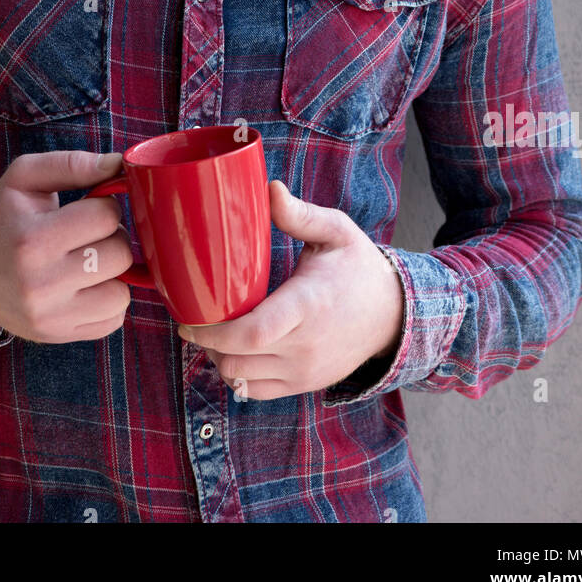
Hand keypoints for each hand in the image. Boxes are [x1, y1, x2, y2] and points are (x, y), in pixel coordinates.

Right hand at [0, 151, 135, 341]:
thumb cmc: (3, 217)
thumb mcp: (25, 177)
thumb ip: (73, 164)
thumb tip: (119, 164)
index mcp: (33, 239)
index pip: (106, 217)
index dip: (104, 206)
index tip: (87, 207)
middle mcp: (41, 284)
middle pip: (119, 255)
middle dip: (112, 237)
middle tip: (88, 235)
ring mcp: (50, 316)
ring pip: (122, 293)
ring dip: (113, 273)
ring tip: (88, 261)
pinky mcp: (57, 335)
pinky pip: (113, 320)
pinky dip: (108, 300)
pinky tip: (86, 285)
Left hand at [177, 180, 403, 400]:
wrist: (393, 313)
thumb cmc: (359, 267)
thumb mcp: (337, 231)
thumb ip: (300, 214)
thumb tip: (269, 189)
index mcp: (308, 305)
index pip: (252, 331)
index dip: (212, 331)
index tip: (188, 319)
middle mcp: (305, 346)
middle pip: (237, 359)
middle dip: (207, 343)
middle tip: (197, 319)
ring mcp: (305, 371)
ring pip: (241, 380)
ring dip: (219, 359)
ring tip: (216, 333)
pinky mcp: (305, 384)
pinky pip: (257, 392)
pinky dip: (238, 375)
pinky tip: (236, 351)